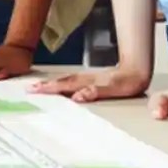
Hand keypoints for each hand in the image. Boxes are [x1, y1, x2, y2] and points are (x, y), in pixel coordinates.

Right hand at [28, 65, 149, 102]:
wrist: (138, 70)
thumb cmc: (127, 82)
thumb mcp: (113, 89)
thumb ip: (94, 92)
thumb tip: (77, 97)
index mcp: (86, 82)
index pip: (63, 85)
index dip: (48, 89)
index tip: (33, 90)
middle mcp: (84, 79)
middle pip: (60, 82)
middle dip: (45, 85)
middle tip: (29, 89)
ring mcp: (87, 78)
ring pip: (65, 81)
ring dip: (51, 84)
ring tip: (39, 86)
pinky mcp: (92, 79)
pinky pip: (71, 81)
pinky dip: (62, 83)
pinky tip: (60, 86)